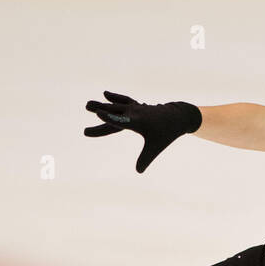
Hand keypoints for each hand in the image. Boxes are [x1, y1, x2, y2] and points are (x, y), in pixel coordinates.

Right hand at [84, 90, 201, 172]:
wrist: (178, 117)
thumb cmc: (167, 134)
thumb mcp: (155, 148)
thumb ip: (145, 159)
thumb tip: (138, 171)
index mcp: (138, 122)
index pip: (121, 120)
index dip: (109, 118)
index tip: (98, 113)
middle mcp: (135, 112)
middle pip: (114, 111)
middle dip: (100, 109)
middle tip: (86, 106)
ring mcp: (135, 108)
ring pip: (116, 105)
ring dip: (103, 104)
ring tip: (88, 104)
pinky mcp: (137, 106)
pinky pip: (123, 101)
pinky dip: (115, 98)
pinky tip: (106, 94)